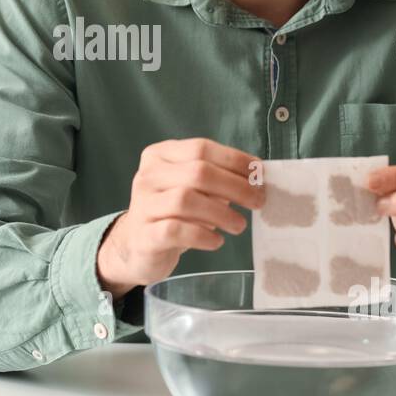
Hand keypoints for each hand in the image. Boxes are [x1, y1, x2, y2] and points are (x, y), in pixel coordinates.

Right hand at [97, 138, 264, 298]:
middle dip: (235, 186)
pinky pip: (175, 230)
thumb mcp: (190, 188)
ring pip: (186, 199)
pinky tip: (216, 241)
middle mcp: (148, 176)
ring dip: (221, 212)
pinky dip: (202, 235)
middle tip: (258, 202)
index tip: (260, 175)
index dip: (235, 160)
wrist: (135, 247)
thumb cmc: (172, 213)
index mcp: (160, 155)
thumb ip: (217, 178)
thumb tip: (259, 176)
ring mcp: (143, 205)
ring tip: (240, 225)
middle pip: (198, 172)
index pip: (201, 148)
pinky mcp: (144, 236)